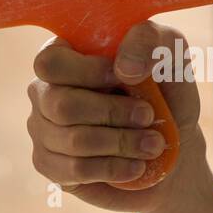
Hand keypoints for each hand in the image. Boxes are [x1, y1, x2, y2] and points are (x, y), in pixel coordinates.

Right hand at [26, 20, 206, 212]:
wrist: (170, 144)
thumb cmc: (166, 91)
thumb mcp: (169, 54)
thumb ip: (148, 41)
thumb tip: (124, 67)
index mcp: (64, 55)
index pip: (50, 62)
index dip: (88, 72)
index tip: (126, 78)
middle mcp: (45, 91)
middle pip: (61, 105)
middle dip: (113, 113)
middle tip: (148, 116)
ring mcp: (42, 130)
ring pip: (73, 141)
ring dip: (121, 143)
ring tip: (152, 145)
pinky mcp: (50, 165)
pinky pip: (74, 171)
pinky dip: (113, 168)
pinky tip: (136, 166)